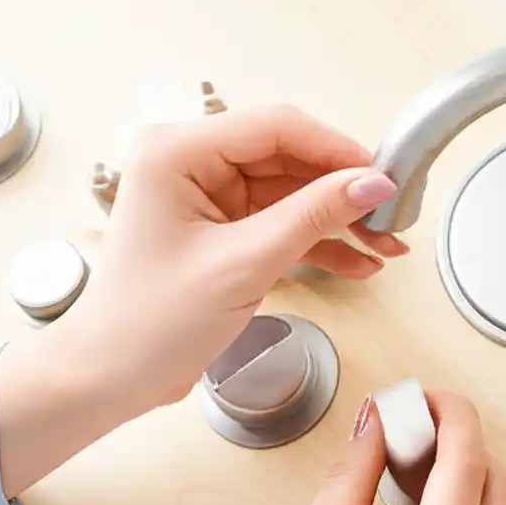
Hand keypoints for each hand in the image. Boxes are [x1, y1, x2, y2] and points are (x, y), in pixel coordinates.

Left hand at [0, 105, 404, 494]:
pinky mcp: (223, 229)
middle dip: (345, 189)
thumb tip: (374, 184)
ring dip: (341, 220)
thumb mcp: (245, 263)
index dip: (337, 149)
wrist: (111, 377)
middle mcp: (192, 162)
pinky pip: (283, 223)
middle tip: (394, 216)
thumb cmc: (154, 320)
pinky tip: (360, 264)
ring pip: (294, 193)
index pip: (277, 127)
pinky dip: (320, 243)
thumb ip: (314, 216)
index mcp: (179, 151)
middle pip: (291, 158)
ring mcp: (209, 196)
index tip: (386, 177)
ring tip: (388, 248)